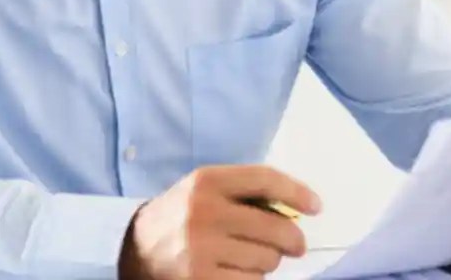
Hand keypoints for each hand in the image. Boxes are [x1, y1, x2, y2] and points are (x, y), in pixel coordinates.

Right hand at [119, 164, 322, 279]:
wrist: (134, 251)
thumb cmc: (180, 217)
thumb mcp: (203, 191)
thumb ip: (243, 193)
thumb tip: (296, 209)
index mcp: (206, 181)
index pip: (265, 180)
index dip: (298, 192)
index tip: (317, 207)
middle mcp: (203, 212)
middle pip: (276, 227)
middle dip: (293, 239)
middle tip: (295, 245)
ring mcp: (201, 249)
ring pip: (267, 260)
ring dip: (267, 263)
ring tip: (248, 258)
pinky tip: (236, 274)